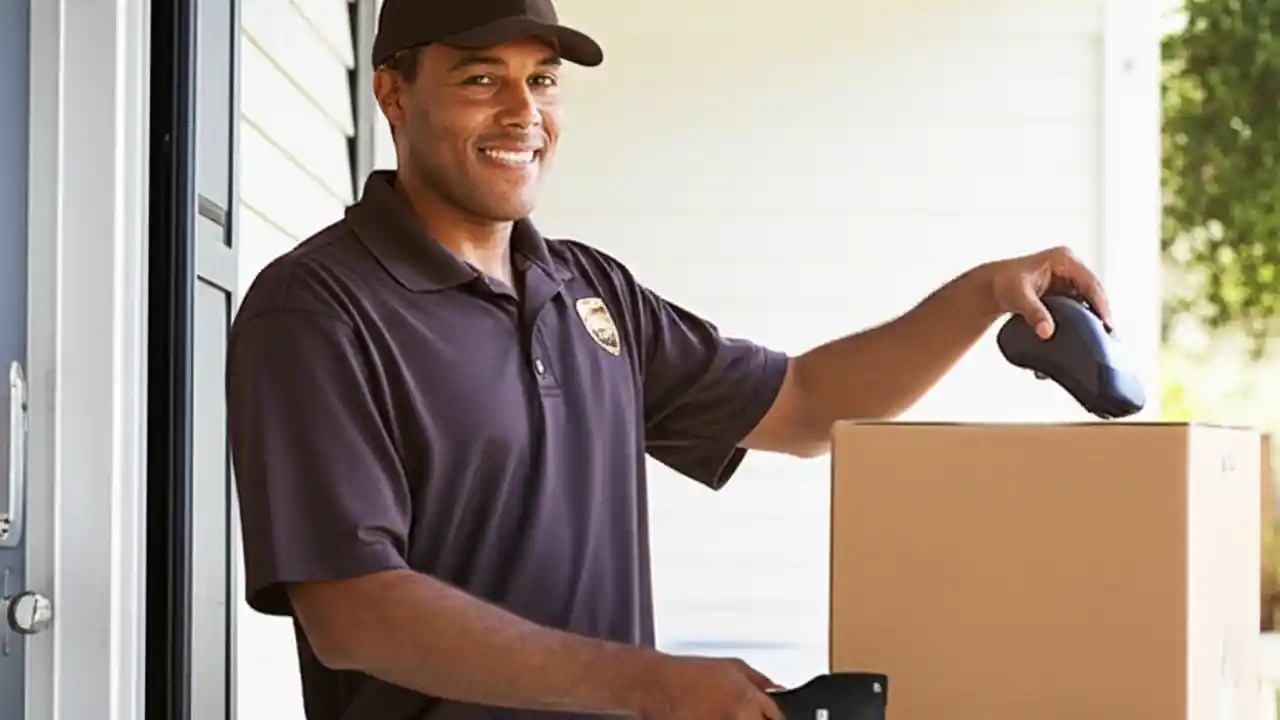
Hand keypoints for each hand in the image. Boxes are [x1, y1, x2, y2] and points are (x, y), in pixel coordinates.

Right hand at [633, 654, 783, 719]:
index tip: (768, 718)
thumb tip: (780, 694)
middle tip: (743, 716)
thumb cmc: (690, 673)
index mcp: (748, 698)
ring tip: (721, 714)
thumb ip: (760, 682)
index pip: (778, 718)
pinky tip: (710, 717)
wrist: (655, 683)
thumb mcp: (732, 667)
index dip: (774, 719)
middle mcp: (738, 717)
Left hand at [986, 246, 1111, 339]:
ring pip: (1089, 299)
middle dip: (1101, 311)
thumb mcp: (1018, 297)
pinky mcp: (1065, 290)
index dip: (1100, 303)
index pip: (1089, 282)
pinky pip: (1080, 304)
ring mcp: (1069, 278)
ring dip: (1094, 316)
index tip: (1106, 322)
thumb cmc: (1003, 283)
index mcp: (1063, 259)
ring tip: (1103, 337)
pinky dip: (1084, 317)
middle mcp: (1070, 266)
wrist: (993, 286)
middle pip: (1093, 290)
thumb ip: (1033, 313)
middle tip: (1108, 334)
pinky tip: (1088, 333)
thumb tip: (1047, 331)